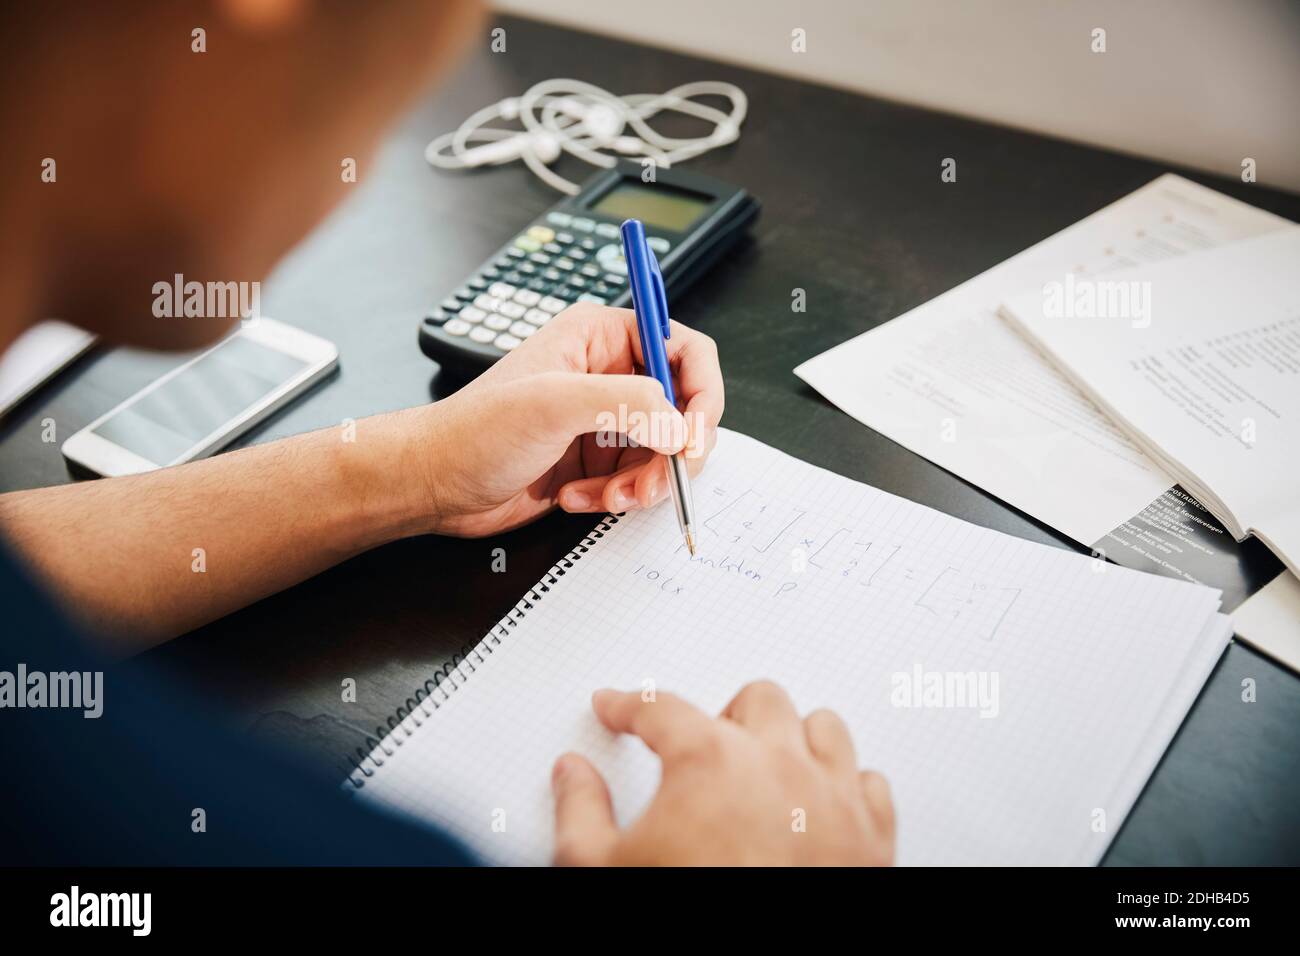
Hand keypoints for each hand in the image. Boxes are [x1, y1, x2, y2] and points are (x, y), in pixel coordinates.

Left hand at [417, 303, 722, 537]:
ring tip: (605, 495)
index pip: (684, 350)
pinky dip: (617, 496)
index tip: (693, 435)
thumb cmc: (473, 431)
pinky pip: (636, 480)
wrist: (435, 484)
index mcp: (600, 337)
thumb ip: (627, 402)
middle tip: (653, 482)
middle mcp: (608, 374)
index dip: (701, 393)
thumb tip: (679, 426)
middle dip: (672, 452)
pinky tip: (576, 496)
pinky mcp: (595, 460)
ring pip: (663, 452)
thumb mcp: (553, 403)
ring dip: (643, 482)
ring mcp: (602, 420)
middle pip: (682, 409)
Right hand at [550, 681, 895, 865]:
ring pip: (823, 728)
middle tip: (699, 743)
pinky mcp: (872, 840)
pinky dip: (844, 785)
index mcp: (711, 760)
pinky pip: (869, 784)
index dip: (630, 704)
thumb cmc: (691, 919)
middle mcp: (780, 766)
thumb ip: (580, 812)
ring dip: (792, 739)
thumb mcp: (599, 869)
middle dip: (724, 716)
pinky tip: (822, 800)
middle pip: (757, 701)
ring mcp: (833, 799)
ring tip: (766, 761)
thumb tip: (572, 777)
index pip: (660, 708)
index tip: (620, 707)